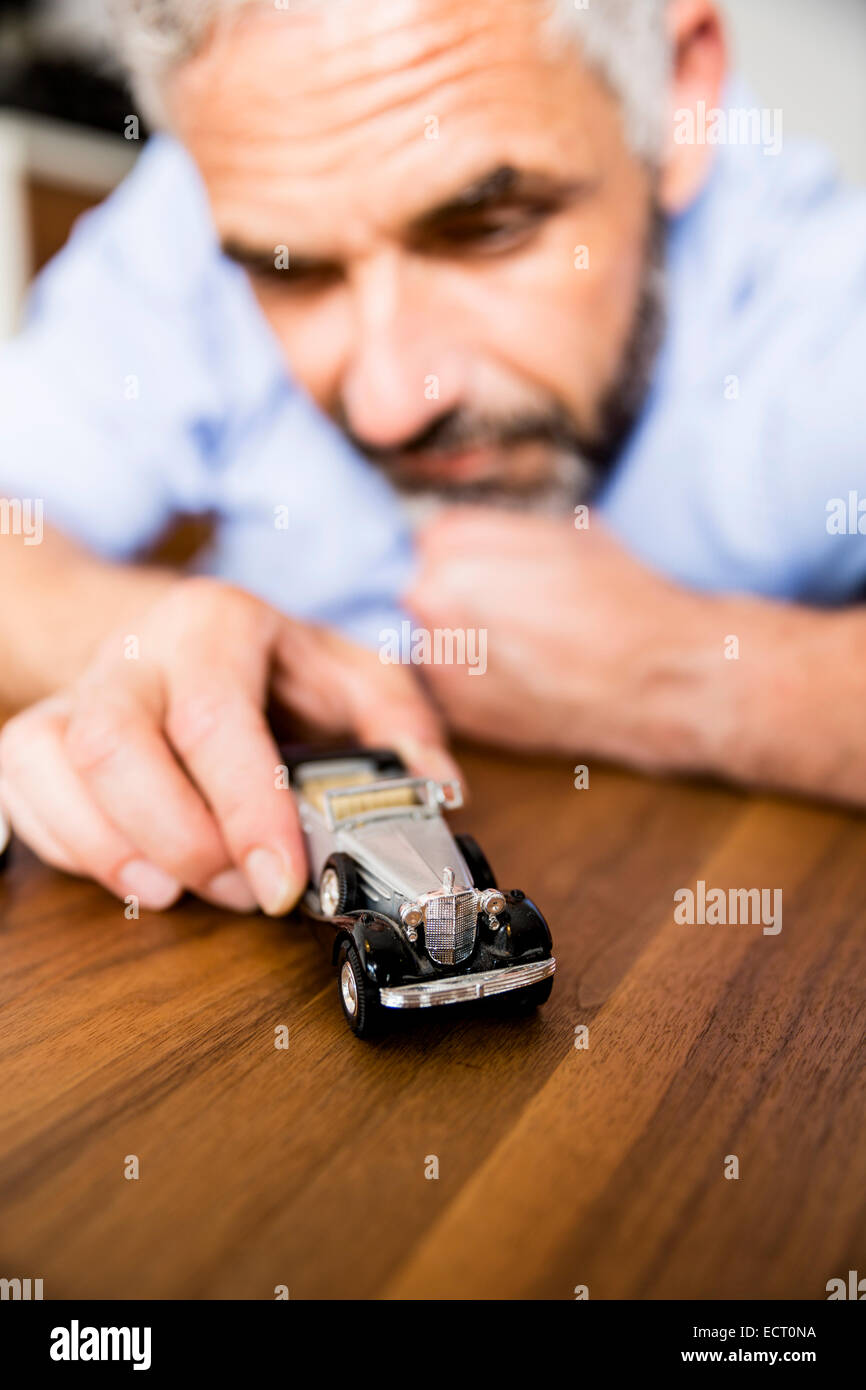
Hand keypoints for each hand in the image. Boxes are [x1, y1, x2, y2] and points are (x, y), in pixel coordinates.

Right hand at [0, 577, 457, 912]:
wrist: (169, 628)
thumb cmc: (265, 661)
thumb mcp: (348, 669)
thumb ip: (399, 722)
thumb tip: (438, 788)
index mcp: (215, 626)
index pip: (217, 721)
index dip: (246, 811)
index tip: (280, 883)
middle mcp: (134, 653)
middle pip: (117, 747)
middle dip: (181, 840)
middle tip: (238, 889)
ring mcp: (77, 690)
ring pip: (52, 766)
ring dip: (115, 851)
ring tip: (183, 888)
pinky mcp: (39, 731)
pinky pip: (21, 788)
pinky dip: (70, 846)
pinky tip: (131, 870)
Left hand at [405, 508, 708, 766]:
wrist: (659, 678)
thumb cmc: (623, 599)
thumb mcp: (563, 531)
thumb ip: (497, 532)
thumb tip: (462, 538)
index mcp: (454, 547)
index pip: (427, 542)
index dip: (468, 556)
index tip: (495, 570)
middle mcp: (433, 603)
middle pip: (423, 593)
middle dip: (457, 598)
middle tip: (513, 609)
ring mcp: (442, 663)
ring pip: (431, 642)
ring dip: (461, 641)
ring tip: (522, 644)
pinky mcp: (459, 714)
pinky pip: (449, 687)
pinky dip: (475, 681)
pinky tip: (523, 675)